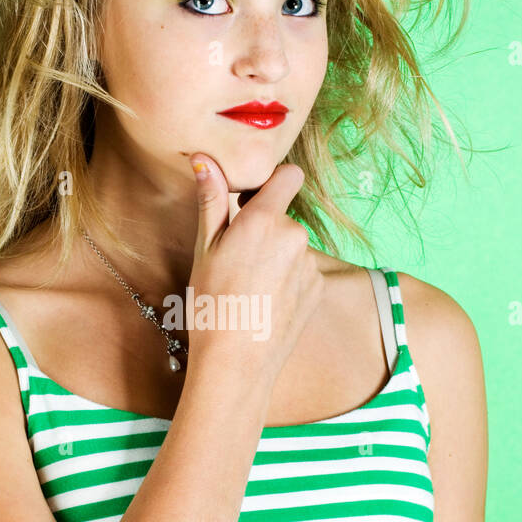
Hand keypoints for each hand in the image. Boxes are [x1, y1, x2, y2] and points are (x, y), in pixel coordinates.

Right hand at [186, 152, 324, 385]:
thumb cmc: (213, 306)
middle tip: (236, 260)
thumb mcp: (204, 250)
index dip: (272, 183)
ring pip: (292, 248)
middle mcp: (295, 236)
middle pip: (284, 217)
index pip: (289, 175)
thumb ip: (211, 200)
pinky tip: (265, 303)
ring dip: (276, 258)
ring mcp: (310, 264)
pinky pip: (302, 272)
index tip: (252, 201)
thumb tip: (203, 158)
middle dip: (265, 229)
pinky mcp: (318, 289)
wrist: (237, 363)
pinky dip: (287, 281)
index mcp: (265, 220)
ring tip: (249, 289)